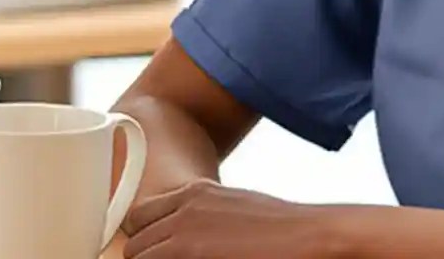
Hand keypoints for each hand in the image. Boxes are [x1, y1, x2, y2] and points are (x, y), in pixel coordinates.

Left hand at [123, 179, 343, 258]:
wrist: (309, 234)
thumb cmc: (282, 229)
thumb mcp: (233, 209)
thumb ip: (203, 219)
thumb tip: (193, 239)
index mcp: (195, 192)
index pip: (141, 215)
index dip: (144, 239)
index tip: (154, 252)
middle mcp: (185, 206)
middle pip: (133, 239)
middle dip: (143, 257)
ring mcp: (184, 230)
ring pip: (136, 255)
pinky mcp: (188, 250)